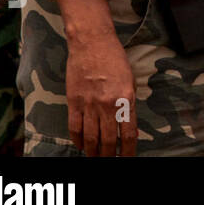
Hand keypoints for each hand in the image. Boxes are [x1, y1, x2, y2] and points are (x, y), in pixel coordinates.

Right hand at [65, 29, 136, 156]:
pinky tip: (81, 146)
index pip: (128, 134)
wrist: (92, 43)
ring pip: (90, 138)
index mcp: (126, 99)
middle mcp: (108, 104)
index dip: (129, 151)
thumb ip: (129, 105)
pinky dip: (78, 140)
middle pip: (108, 141)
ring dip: (94, 152)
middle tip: (110, 162)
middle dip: (110, 156)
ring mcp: (89, 104)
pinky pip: (74, 128)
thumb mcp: (130, 81)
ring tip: (96, 158)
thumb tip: (129, 130)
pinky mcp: (73, 102)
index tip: (128, 158)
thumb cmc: (115, 59)